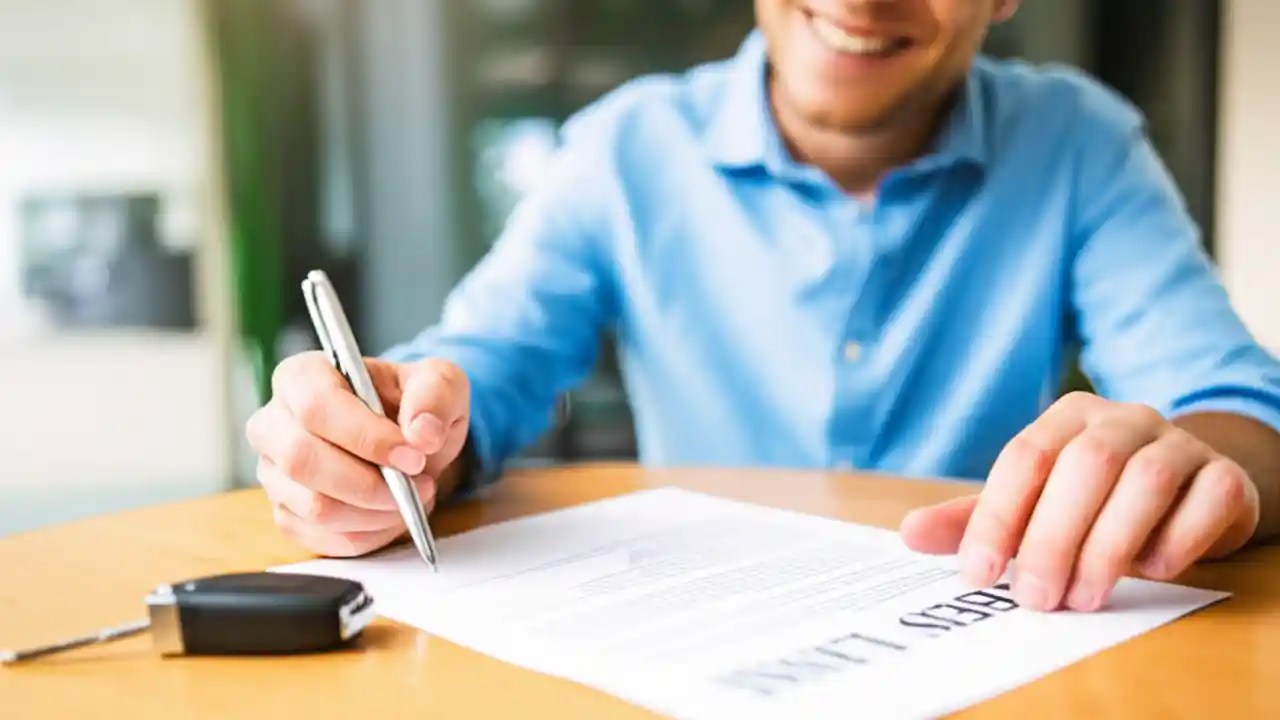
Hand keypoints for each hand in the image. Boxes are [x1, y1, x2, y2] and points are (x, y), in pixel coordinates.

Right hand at [246, 353, 469, 556]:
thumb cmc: (412, 404)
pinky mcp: (286, 513)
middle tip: (418, 484)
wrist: (408, 441)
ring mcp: (274, 472)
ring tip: (409, 498)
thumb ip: (435, 394)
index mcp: (302, 375)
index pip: (316, 406)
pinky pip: (323, 537)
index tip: (412, 456)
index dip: (365, 436)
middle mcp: (274, 423)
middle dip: (369, 483)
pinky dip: (368, 534)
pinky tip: (390, 514)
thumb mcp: (438, 382)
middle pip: (302, 460)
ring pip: (314, 506)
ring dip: (374, 512)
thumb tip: (422, 431)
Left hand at [900, 392, 1259, 611]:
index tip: (978, 573)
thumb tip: (909, 533)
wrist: (1186, 490)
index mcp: (1068, 417)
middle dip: (1054, 537)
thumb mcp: (1032, 504)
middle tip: (1037, 599)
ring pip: (1147, 481)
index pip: (1025, 457)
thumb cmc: (1092, 499)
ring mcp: (1179, 444)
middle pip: (1086, 466)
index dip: (998, 515)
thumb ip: (976, 518)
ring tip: (1083, 598)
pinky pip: (1208, 500)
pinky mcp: (1225, 477)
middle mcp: (1124, 419)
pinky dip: (1178, 538)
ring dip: (1110, 545)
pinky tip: (1152, 570)